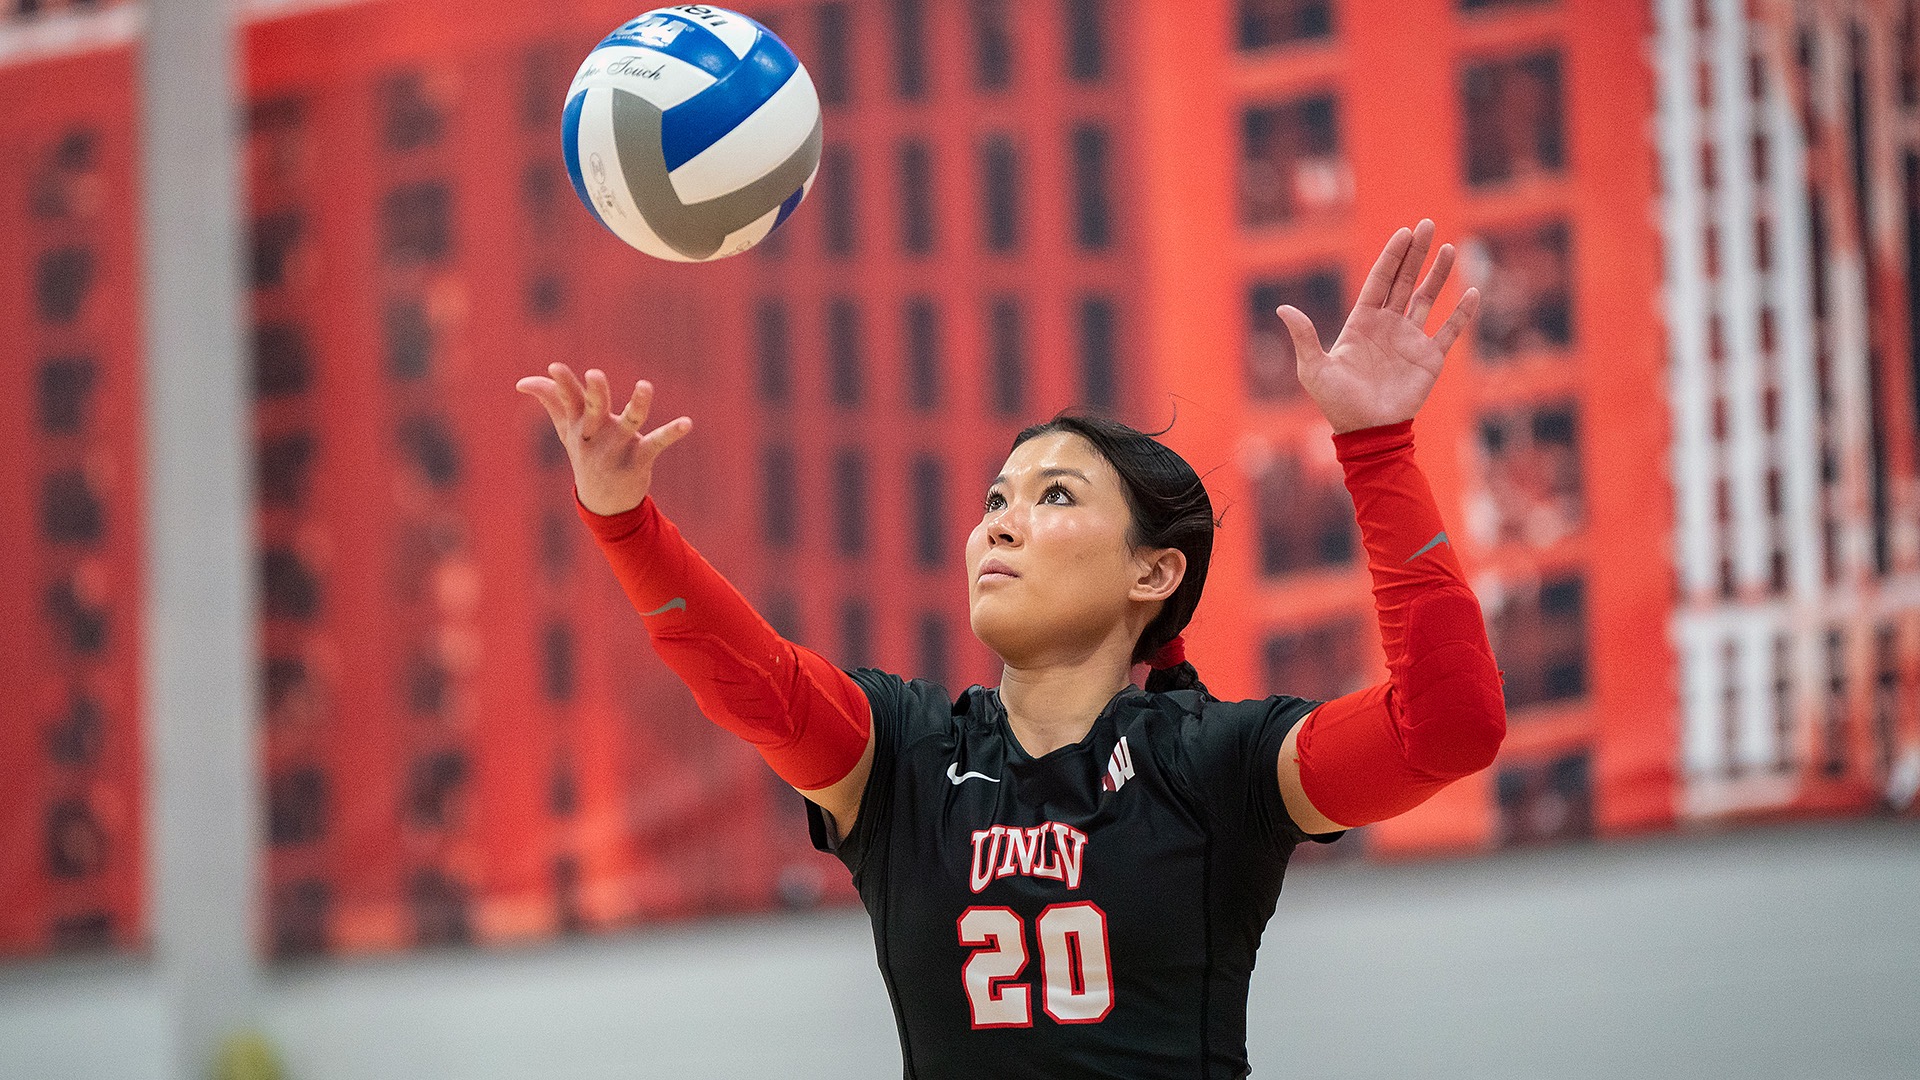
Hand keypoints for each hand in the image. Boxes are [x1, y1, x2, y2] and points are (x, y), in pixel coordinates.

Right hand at [515, 363, 691, 515]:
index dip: (563, 384)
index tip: (554, 367)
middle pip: (595, 410)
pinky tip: (687, 422)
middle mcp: (597, 436)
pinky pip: (657, 444)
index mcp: (580, 425)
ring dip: (638, 404)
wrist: (604, 502)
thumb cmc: (585, 454)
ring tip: (645, 385)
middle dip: (595, 393)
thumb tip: (522, 382)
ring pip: (630, 422)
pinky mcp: (640, 459)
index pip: (569, 401)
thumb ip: (550, 401)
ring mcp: (618, 449)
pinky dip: (671, 433)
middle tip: (594, 374)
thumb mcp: (567, 430)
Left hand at [1276, 219, 1479, 433]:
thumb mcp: (1315, 369)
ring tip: (1448, 247)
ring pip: (1428, 298)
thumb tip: (1283, 308)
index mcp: (1362, 322)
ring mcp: (1410, 340)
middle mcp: (1387, 325)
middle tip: (1426, 225)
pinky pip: (1449, 330)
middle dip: (1415, 254)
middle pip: (1404, 281)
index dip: (1391, 257)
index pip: (1379, 281)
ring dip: (1439, 274)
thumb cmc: (1337, 402)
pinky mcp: (1429, 358)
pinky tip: (1473, 291)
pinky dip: (1462, 313)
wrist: (1367, 431)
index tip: (1404, 233)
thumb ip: (1304, 337)